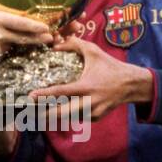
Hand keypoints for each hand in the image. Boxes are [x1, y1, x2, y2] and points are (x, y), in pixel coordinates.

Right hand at [0, 0, 55, 69]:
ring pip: (11, 46)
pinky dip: (4, 48)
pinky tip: (2, 44)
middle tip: (51, 38)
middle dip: (37, 39)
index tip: (48, 28)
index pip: (21, 24)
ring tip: (31, 40)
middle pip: (22, 38)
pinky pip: (0, 52)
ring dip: (19, 43)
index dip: (36, 27)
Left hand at [28, 35, 153, 121]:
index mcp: (86, 86)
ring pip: (69, 118)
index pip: (61, 92)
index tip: (30, 97)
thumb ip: (74, 44)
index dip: (44, 95)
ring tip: (39, 115)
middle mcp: (89, 102)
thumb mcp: (93, 51)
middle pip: (62, 113)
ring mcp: (93, 112)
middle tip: (30, 114)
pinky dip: (68, 115)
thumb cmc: (110, 66)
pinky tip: (58, 113)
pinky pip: (78, 118)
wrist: (131, 85)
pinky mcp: (96, 117)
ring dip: (54, 117)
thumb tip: (55, 43)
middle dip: (45, 115)